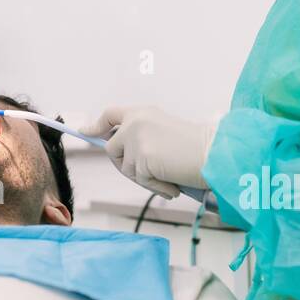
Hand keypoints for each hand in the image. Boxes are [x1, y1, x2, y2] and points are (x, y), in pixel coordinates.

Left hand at [80, 106, 215, 198]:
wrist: (213, 153)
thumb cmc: (196, 148)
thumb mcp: (163, 134)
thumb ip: (142, 138)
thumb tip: (124, 158)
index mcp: (142, 113)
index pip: (111, 115)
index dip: (97, 125)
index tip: (85, 132)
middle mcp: (135, 121)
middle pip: (112, 149)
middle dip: (126, 165)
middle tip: (149, 173)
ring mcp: (136, 138)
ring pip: (127, 169)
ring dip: (146, 178)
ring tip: (170, 173)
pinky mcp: (141, 156)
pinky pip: (142, 180)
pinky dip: (157, 186)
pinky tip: (173, 181)